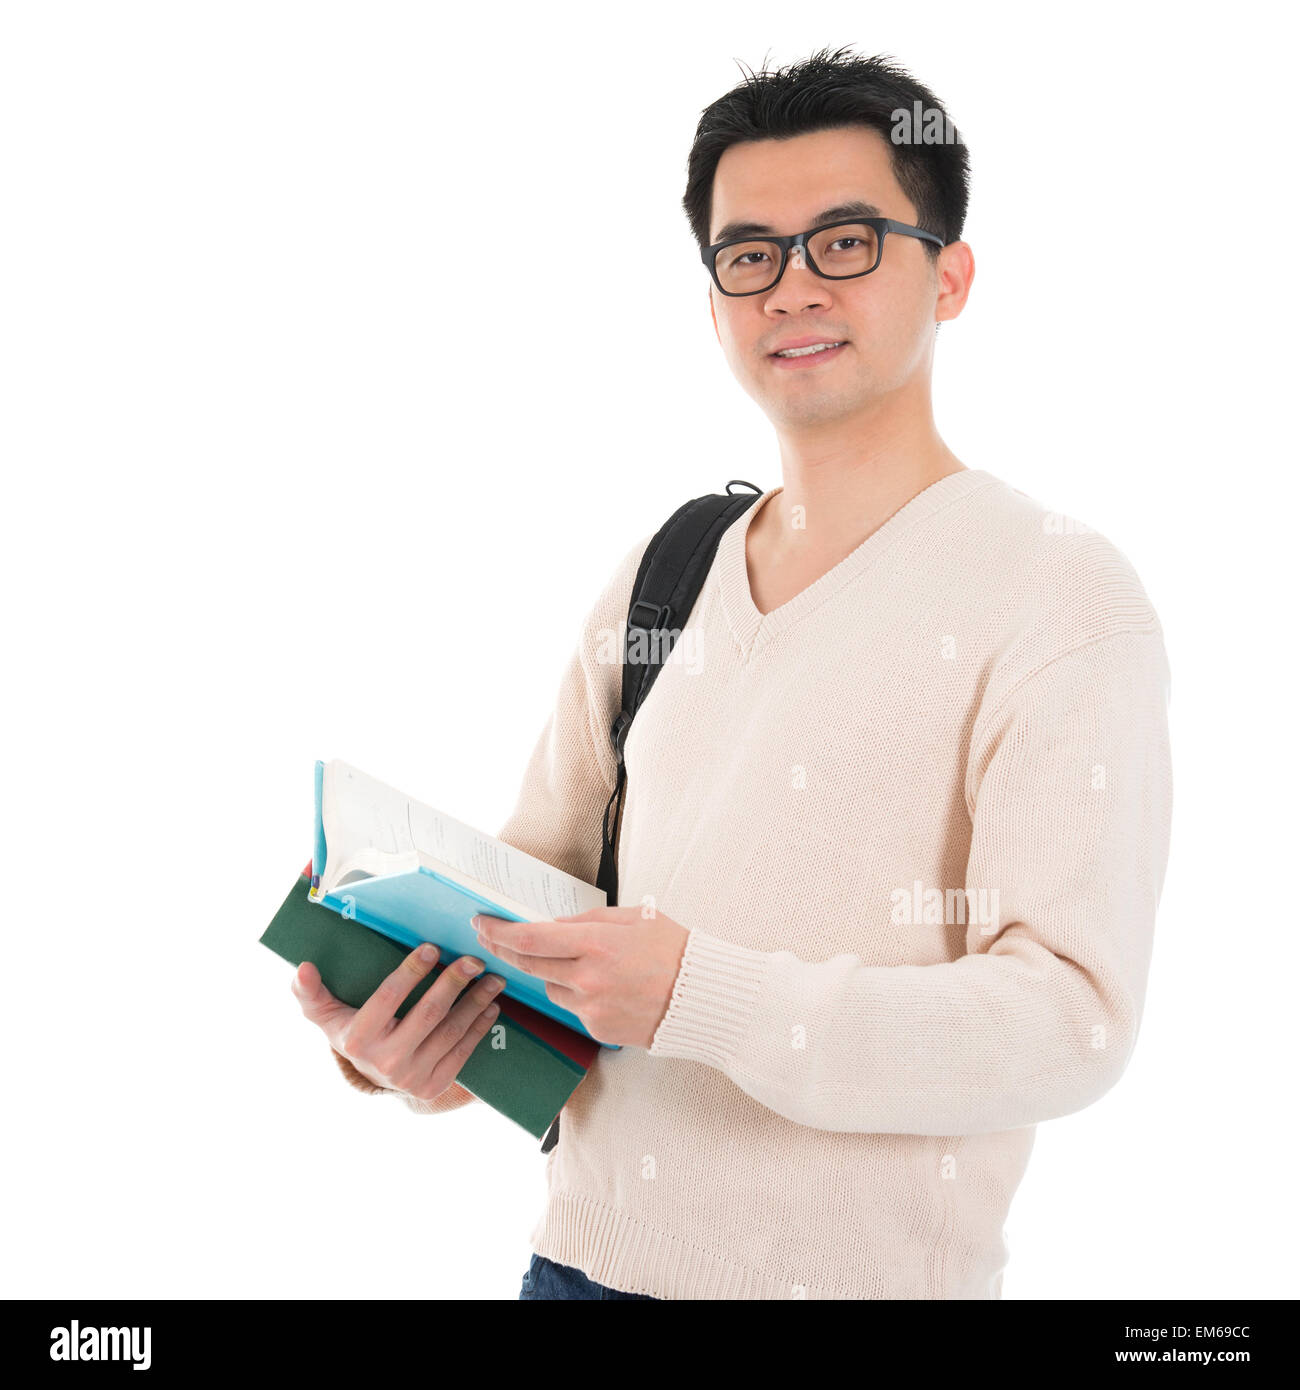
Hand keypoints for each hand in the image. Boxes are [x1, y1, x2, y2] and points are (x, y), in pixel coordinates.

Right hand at [292, 944, 504, 1103]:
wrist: (372, 1076)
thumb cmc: (352, 1031)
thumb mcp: (326, 1014)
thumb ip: (310, 992)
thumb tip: (302, 968)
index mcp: (358, 1039)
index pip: (388, 997)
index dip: (411, 971)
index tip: (433, 948)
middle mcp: (385, 1062)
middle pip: (428, 1014)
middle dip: (454, 983)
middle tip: (473, 960)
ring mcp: (412, 1077)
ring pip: (451, 1032)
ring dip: (476, 1002)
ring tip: (493, 979)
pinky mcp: (434, 1086)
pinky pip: (463, 1051)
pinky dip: (480, 1026)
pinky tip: (491, 1005)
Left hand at [472, 906, 688, 1048]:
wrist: (703, 999)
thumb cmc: (674, 951)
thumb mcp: (634, 918)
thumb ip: (588, 920)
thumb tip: (553, 926)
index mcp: (596, 944)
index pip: (530, 938)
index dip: (498, 931)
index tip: (480, 922)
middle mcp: (588, 978)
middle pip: (528, 964)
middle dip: (506, 949)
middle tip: (491, 937)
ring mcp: (591, 1008)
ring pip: (550, 987)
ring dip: (552, 973)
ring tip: (584, 964)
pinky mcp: (597, 1029)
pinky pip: (573, 1008)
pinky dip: (578, 995)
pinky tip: (607, 988)